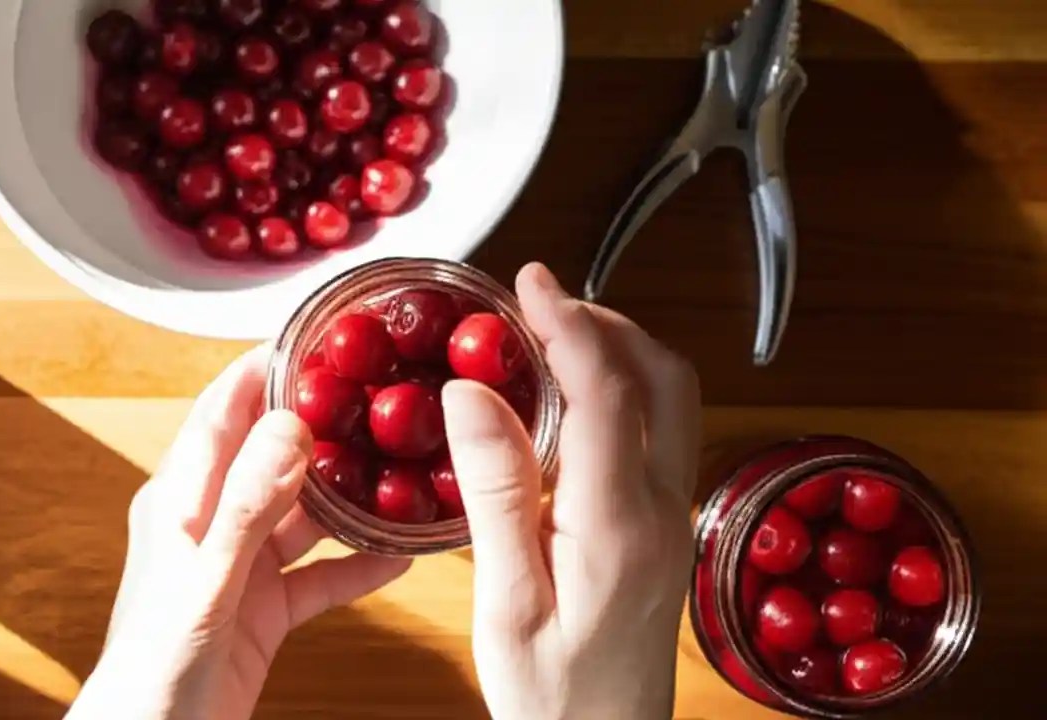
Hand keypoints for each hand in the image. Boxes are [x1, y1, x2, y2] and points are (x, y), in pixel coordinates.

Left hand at [69, 346, 410, 719]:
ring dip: (346, 497)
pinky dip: (357, 567)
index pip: (221, 413)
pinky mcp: (263, 610)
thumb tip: (289, 426)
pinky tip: (398, 557)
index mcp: (179, 501)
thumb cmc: (154, 670)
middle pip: (271, 456)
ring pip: (302, 514)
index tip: (308, 337)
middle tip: (373, 398)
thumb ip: (247, 505)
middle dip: (319, 426)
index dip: (260, 369)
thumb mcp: (207, 580)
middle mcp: (209, 524)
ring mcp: (238, 567)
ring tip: (396, 471)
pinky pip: (319, 576)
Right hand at [442, 264, 700, 719]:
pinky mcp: (666, 528)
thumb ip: (495, 491)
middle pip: (662, 377)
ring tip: (547, 338)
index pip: (607, 390)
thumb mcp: (505, 600)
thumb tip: (471, 391)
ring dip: (618, 352)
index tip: (528, 280)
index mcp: (620, 520)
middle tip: (536, 305)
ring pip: (670, 399)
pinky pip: (657, 431)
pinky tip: (568, 402)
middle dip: (603, 323)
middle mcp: (663, 506)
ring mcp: (673, 516)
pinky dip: (620, 390)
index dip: (567, 322)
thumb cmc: (551, 695)